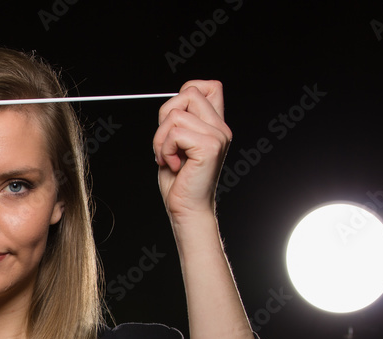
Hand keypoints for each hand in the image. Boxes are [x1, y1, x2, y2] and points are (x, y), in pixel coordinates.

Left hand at [153, 80, 230, 225]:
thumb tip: (172, 103)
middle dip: (165, 118)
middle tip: (167, 145)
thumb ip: (180, 120)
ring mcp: (217, 136)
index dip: (185, 94)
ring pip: (175, 115)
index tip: (174, 122)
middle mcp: (220, 128)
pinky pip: (174, 133)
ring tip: (169, 157)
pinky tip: (174, 164)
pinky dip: (165, 149)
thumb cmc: (180, 181)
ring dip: (161, 139)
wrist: (187, 208)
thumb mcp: (176, 143)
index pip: (209, 86)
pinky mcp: (209, 147)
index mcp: (215, 125)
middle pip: (189, 92)